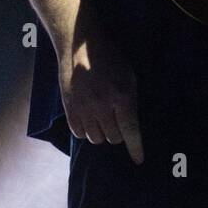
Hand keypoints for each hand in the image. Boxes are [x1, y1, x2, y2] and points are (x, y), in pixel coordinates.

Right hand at [57, 15, 144, 163]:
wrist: (79, 46)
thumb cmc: (109, 58)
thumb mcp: (129, 75)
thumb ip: (131, 100)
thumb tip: (131, 124)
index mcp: (122, 97)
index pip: (131, 132)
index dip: (136, 149)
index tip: (138, 161)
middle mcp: (103, 107)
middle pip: (113, 138)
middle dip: (118, 134)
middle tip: (117, 120)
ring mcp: (84, 109)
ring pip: (96, 139)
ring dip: (102, 133)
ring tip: (102, 119)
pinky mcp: (69, 109)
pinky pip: (79, 134)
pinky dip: (86, 131)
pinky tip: (89, 119)